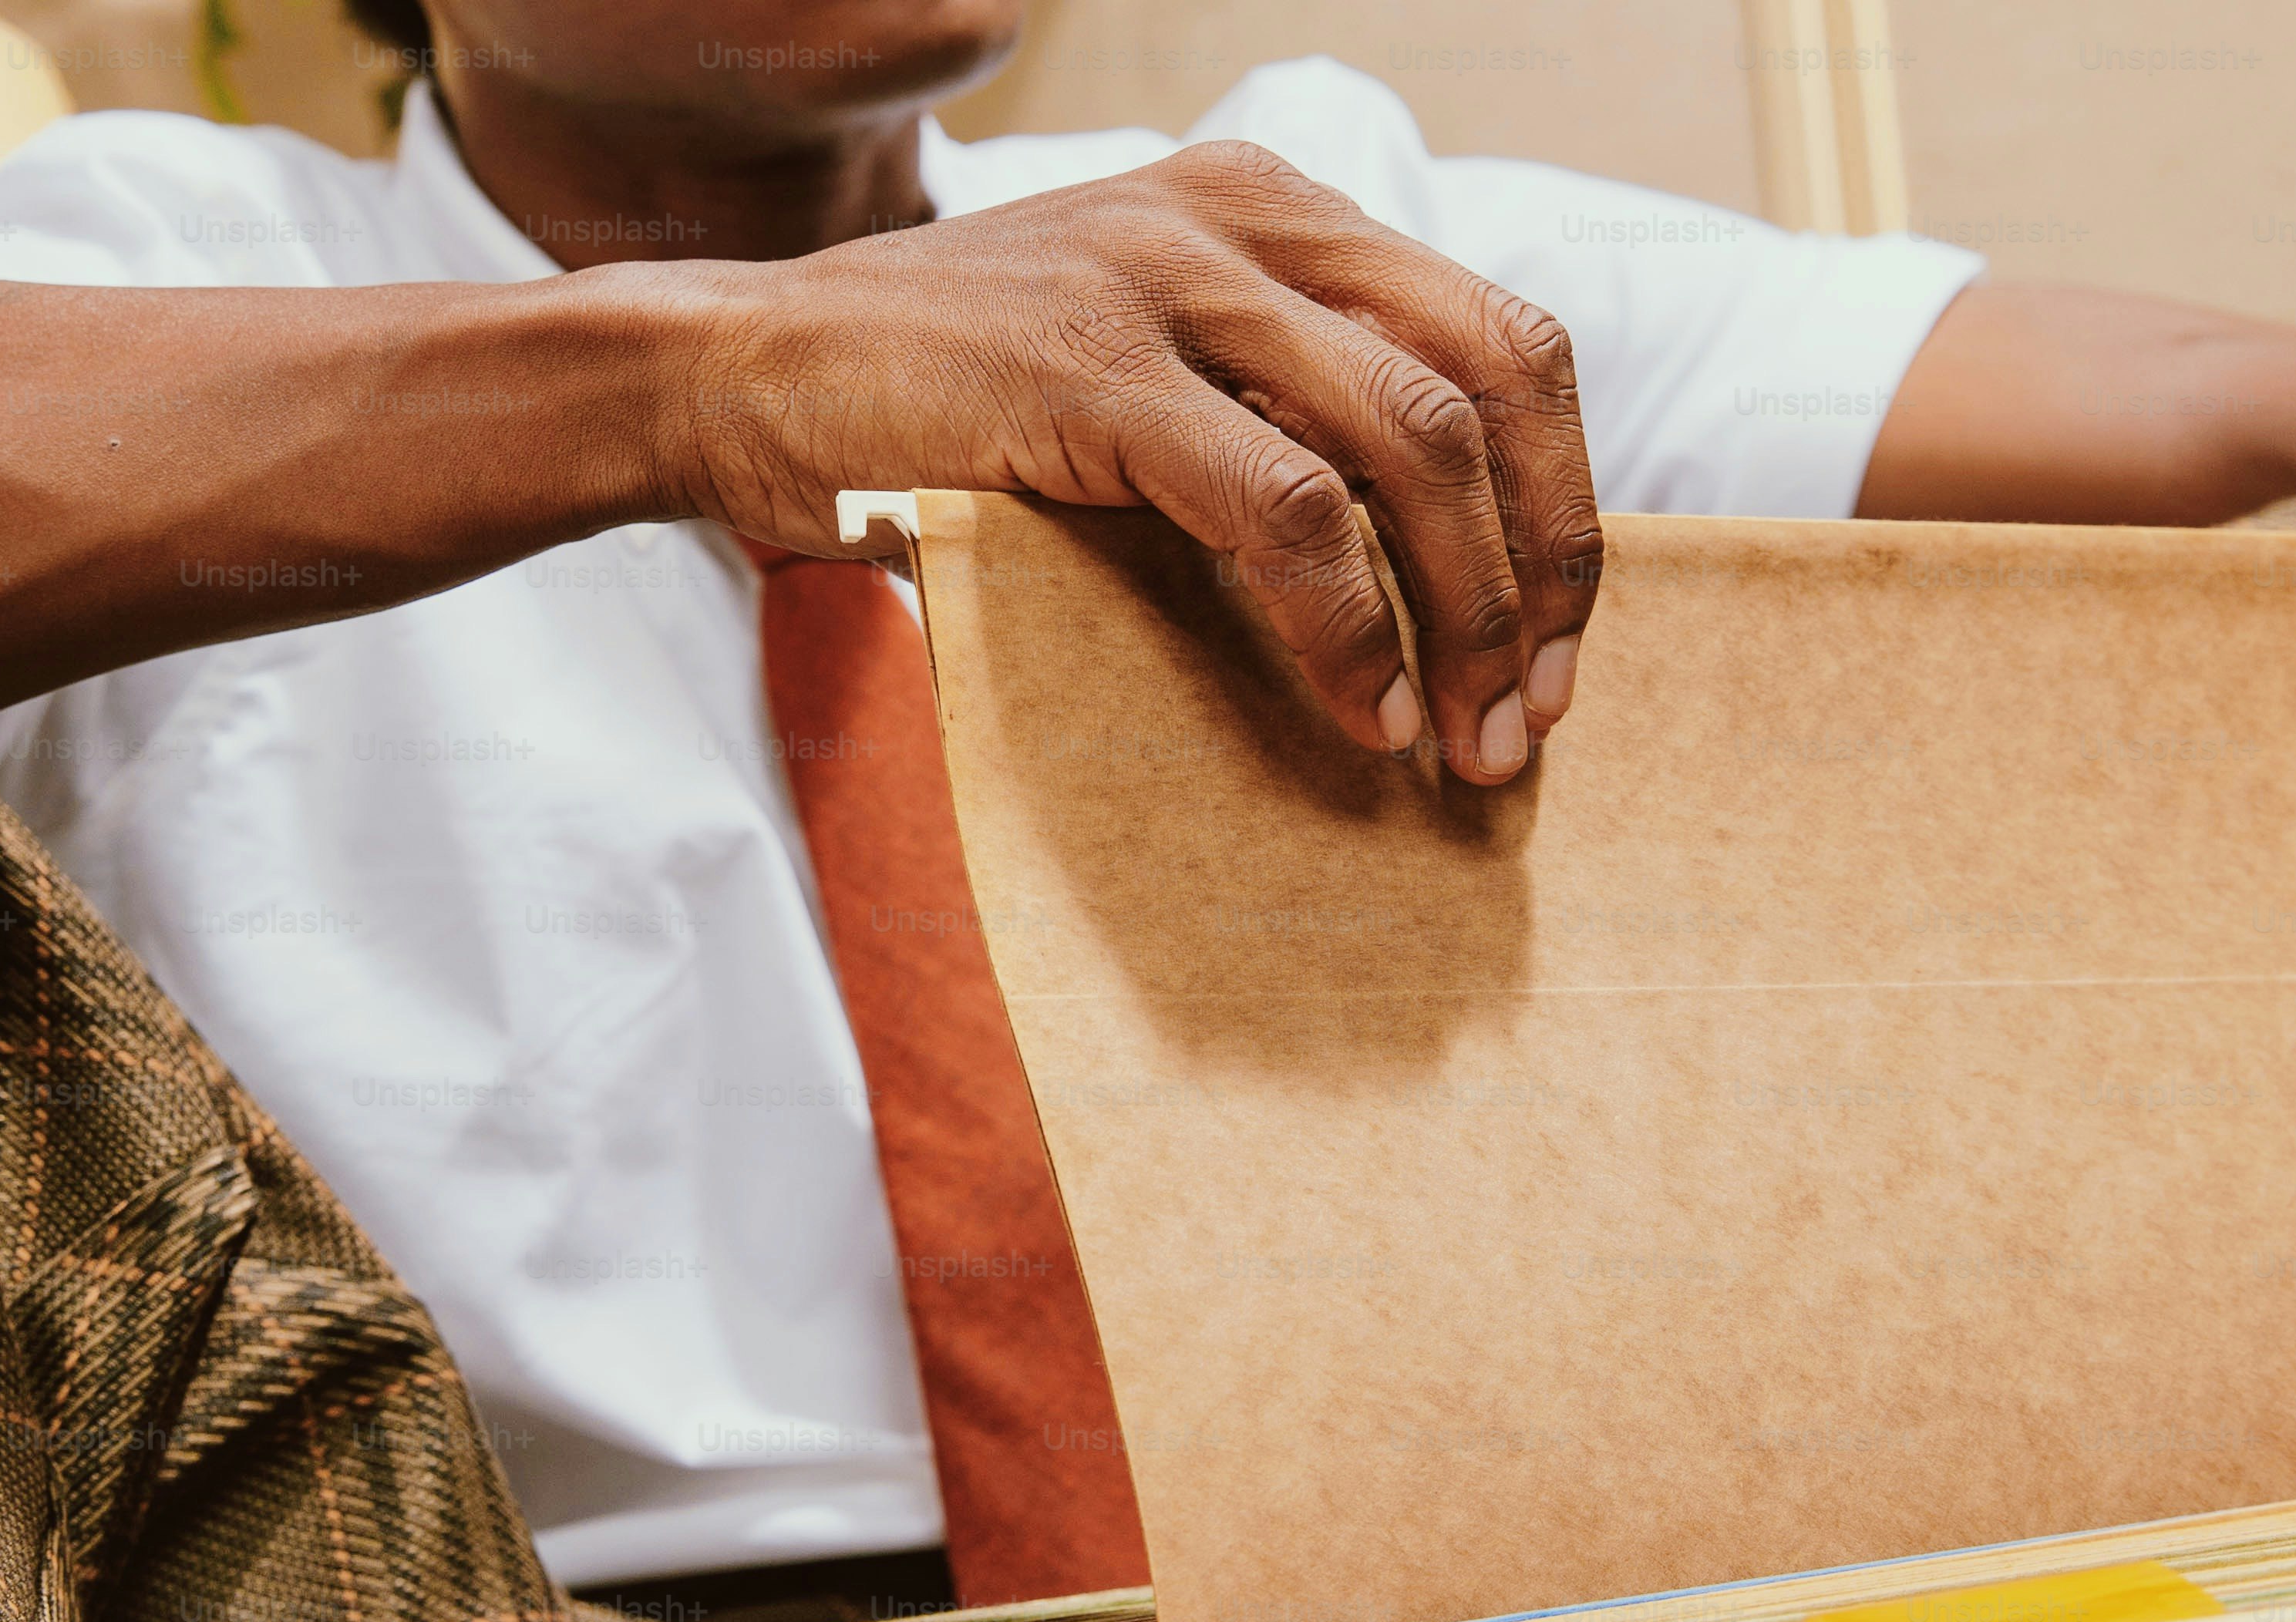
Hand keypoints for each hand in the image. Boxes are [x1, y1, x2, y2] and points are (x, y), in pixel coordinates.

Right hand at [662, 141, 1602, 783]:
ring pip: (1411, 443)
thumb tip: (1426, 571)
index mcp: (1269, 208)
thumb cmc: (935, 408)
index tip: (1558, 645)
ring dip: (1468, 614)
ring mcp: (1168, 280)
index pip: (1497, 339)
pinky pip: (1283, 510)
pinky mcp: (1096, 368)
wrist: (736, 375)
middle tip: (1538, 714)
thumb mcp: (1138, 373)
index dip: (1559, 503)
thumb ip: (1266, 410)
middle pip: (1493, 380)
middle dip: (1543, 568)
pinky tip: (1362, 711)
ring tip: (1465, 739)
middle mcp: (1241, 217)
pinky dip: (1346, 628)